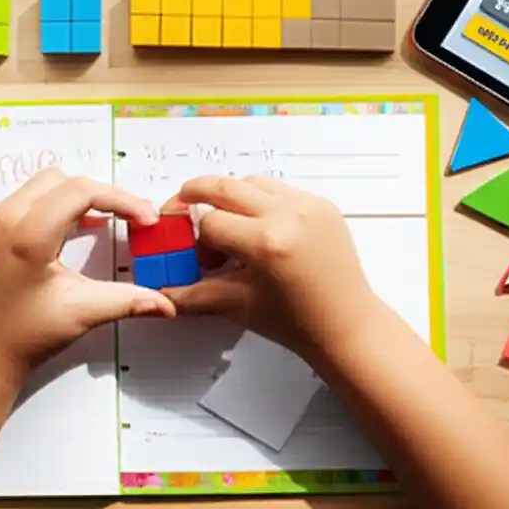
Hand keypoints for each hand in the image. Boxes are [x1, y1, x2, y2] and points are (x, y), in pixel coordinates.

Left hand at [0, 169, 175, 388]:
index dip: (121, 200)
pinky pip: (33, 197)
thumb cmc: (26, 334)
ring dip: (80, 196)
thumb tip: (167, 305)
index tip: (146, 220)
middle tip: (131, 218)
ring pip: (47, 184)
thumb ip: (129, 301)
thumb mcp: (83, 313)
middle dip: (103, 194)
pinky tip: (81, 226)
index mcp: (27, 236)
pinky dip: (61, 204)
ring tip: (109, 220)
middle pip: (65, 180)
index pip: (81, 192)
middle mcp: (7, 218)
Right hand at [162, 176, 381, 362]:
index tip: (199, 256)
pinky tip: (258, 226)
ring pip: (253, 182)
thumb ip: (193, 292)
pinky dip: (262, 200)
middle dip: (198, 192)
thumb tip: (162, 289)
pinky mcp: (322, 205)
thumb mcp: (238, 305)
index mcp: (266, 243)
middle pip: (226, 187)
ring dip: (232, 194)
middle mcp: (289, 216)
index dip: (198, 241)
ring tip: (227, 222)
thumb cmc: (300, 323)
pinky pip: (281, 189)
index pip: (210, 223)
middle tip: (183, 201)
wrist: (346, 326)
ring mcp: (309, 206)